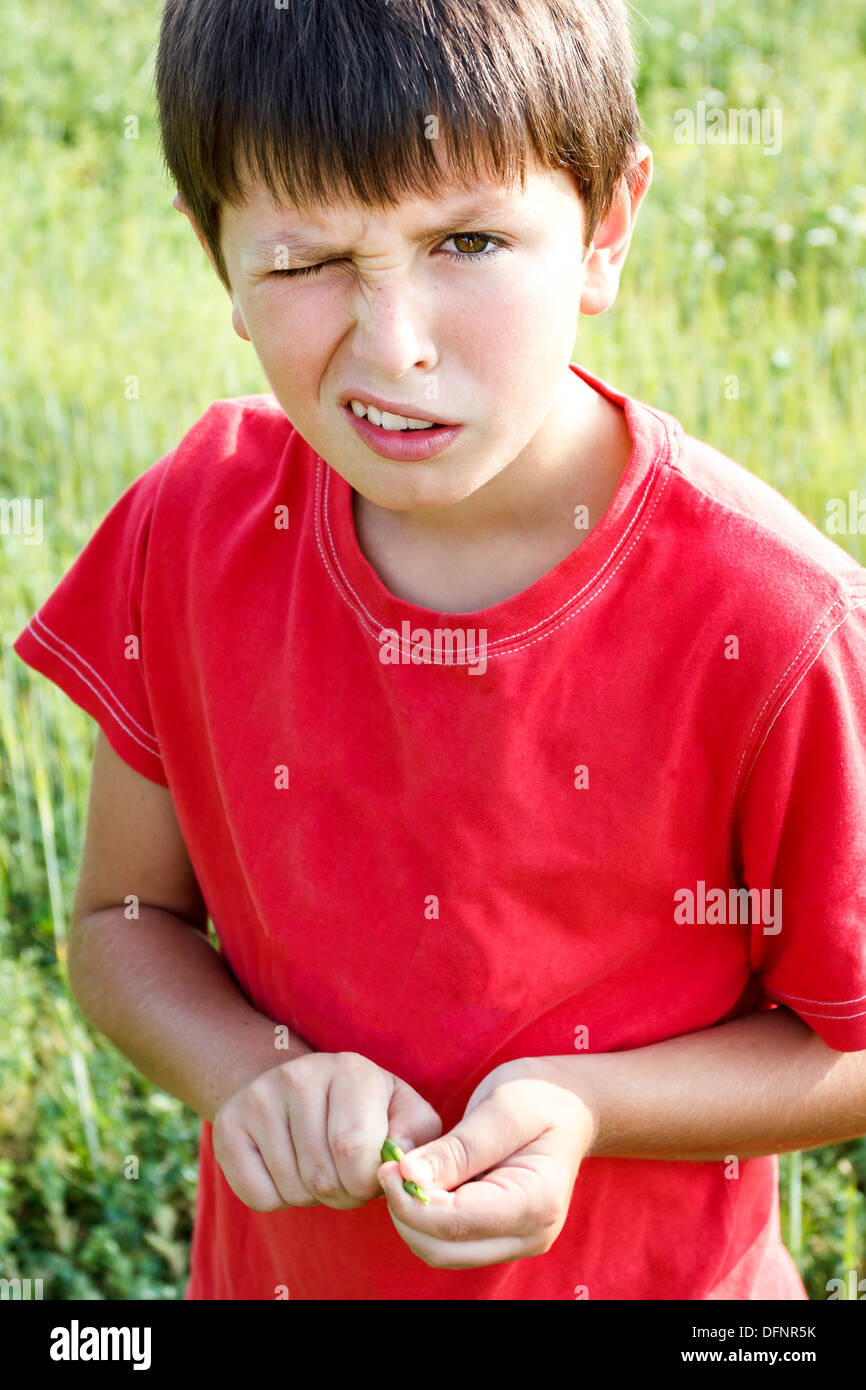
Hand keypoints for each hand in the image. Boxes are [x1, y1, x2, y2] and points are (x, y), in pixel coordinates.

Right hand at [212, 1051, 441, 1211]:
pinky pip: (258, 1196)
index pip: (354, 1151)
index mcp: (350, 1070)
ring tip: (317, 1166)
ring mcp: (257, 1098)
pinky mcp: (227, 1126)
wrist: (297, 1088)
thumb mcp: (402, 1112)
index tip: (370, 1176)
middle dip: (341, 1195)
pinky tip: (286, 1168)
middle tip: (344, 1177)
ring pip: (291, 1189)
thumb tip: (401, 1165)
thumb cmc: (363, 1110)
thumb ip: (417, 1137)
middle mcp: (299, 1076)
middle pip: (322, 1176)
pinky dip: (278, 1199)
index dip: (365, 1183)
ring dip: (311, 1196)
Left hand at [376, 1060, 597, 1268]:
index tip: (387, 1164)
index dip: (409, 1200)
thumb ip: (457, 1148)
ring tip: (407, 1172)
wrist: (570, 1105)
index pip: (453, 1223)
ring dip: (413, 1218)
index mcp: (536, 1201)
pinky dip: (427, 1218)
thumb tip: (408, 1176)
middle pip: (442, 1249)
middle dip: (406, 1213)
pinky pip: (451, 1242)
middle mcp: (531, 1235)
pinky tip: (427, 1181)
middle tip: (391, 1167)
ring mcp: (518, 1241)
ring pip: (441, 1252)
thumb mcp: (500, 1107)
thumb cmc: (539, 1096)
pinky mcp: (502, 1237)